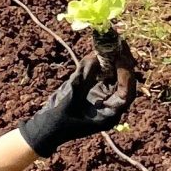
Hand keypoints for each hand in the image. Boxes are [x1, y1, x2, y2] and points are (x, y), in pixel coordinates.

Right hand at [20, 43, 135, 158]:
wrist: (44, 131)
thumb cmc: (56, 122)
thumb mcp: (68, 100)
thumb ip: (81, 80)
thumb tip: (94, 58)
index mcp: (109, 115)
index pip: (126, 93)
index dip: (125, 74)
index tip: (120, 57)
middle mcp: (110, 106)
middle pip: (124, 81)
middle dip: (122, 61)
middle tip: (118, 42)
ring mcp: (103, 97)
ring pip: (115, 75)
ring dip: (113, 58)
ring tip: (111, 40)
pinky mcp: (94, 90)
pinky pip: (102, 74)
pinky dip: (101, 62)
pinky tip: (99, 50)